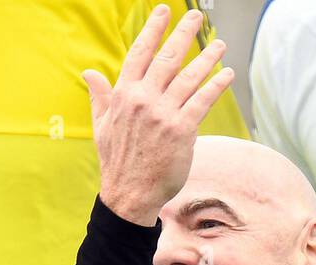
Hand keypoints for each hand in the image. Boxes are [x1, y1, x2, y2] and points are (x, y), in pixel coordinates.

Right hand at [82, 5, 234, 226]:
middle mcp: (143, 99)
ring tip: (219, 44)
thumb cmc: (117, 162)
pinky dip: (216, 85)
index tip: (164, 11)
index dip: (153, 30)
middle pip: (167, 58)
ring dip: (207, 58)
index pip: (140, 53)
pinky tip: (226, 74)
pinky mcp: (181, 131)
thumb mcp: (101, 126)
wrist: (129, 195)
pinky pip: (202, 101)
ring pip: (188, 77)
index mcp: (124, 94)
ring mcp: (163, 115)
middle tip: (198, 17)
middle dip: (184, 34)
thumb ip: (100, 96)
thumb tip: (89, 73)